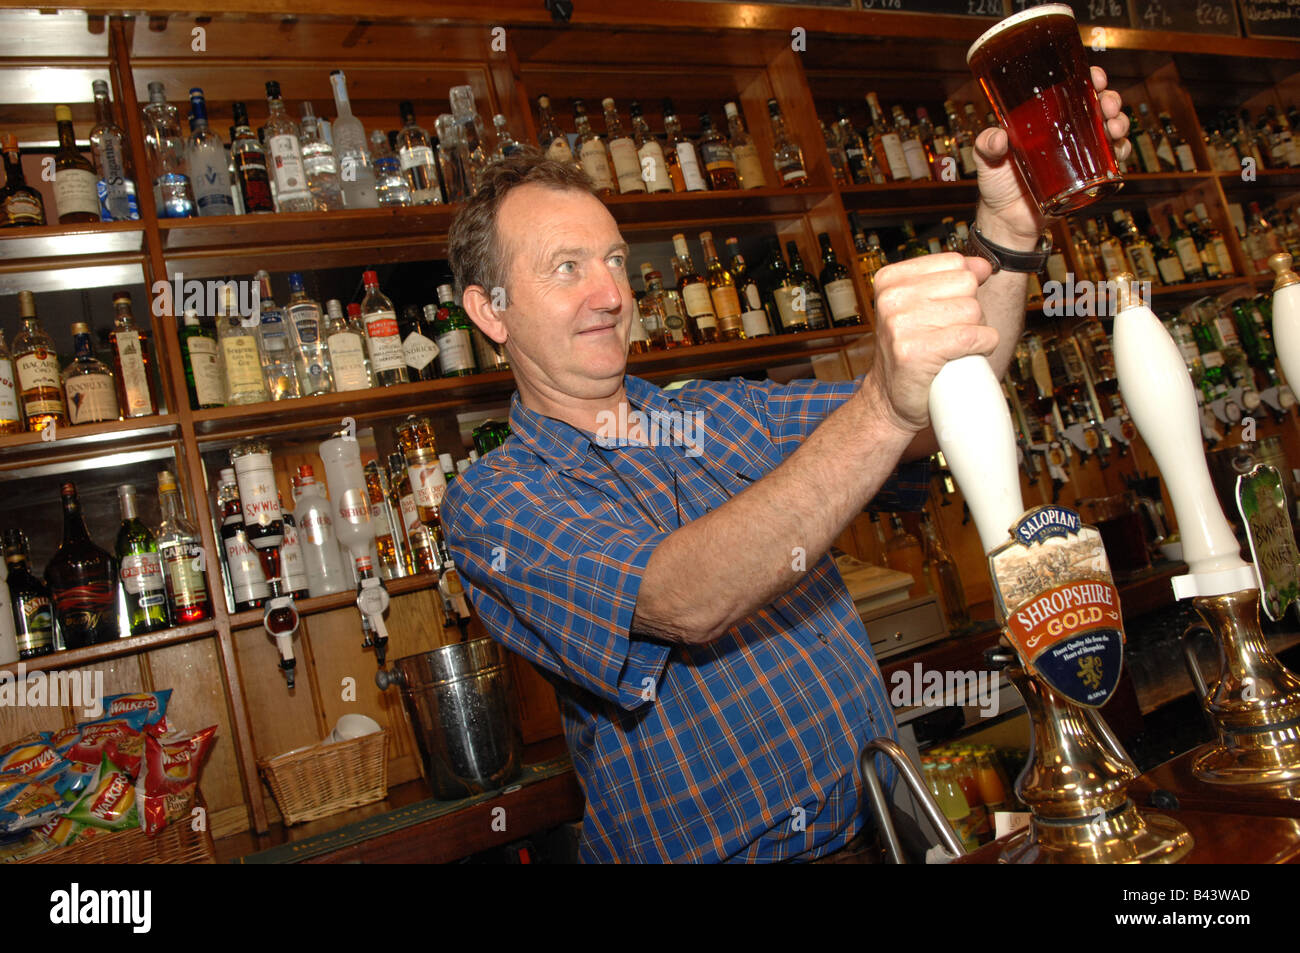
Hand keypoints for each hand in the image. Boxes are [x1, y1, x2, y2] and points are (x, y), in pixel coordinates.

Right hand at [862, 253, 998, 434]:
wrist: (889, 400)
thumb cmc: (909, 353)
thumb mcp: (921, 306)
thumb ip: (949, 279)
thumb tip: (982, 265)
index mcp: (890, 280)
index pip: (954, 262)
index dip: (964, 287)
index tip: (949, 308)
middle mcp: (891, 299)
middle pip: (966, 285)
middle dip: (970, 310)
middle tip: (950, 332)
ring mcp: (899, 325)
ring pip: (973, 311)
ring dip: (976, 331)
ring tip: (954, 347)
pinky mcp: (914, 351)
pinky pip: (971, 337)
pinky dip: (982, 346)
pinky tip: (968, 354)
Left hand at [973, 65, 1132, 244]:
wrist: (1006, 220)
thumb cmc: (996, 184)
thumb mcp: (986, 159)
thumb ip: (987, 145)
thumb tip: (998, 138)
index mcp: (1044, 121)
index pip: (1072, 92)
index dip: (1089, 81)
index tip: (1096, 77)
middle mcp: (1065, 134)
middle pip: (1097, 108)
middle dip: (1110, 100)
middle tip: (1107, 104)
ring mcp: (1077, 155)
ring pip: (1109, 131)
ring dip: (1119, 123)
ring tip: (1114, 127)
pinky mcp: (1086, 178)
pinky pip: (1111, 163)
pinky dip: (1121, 153)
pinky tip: (1119, 150)